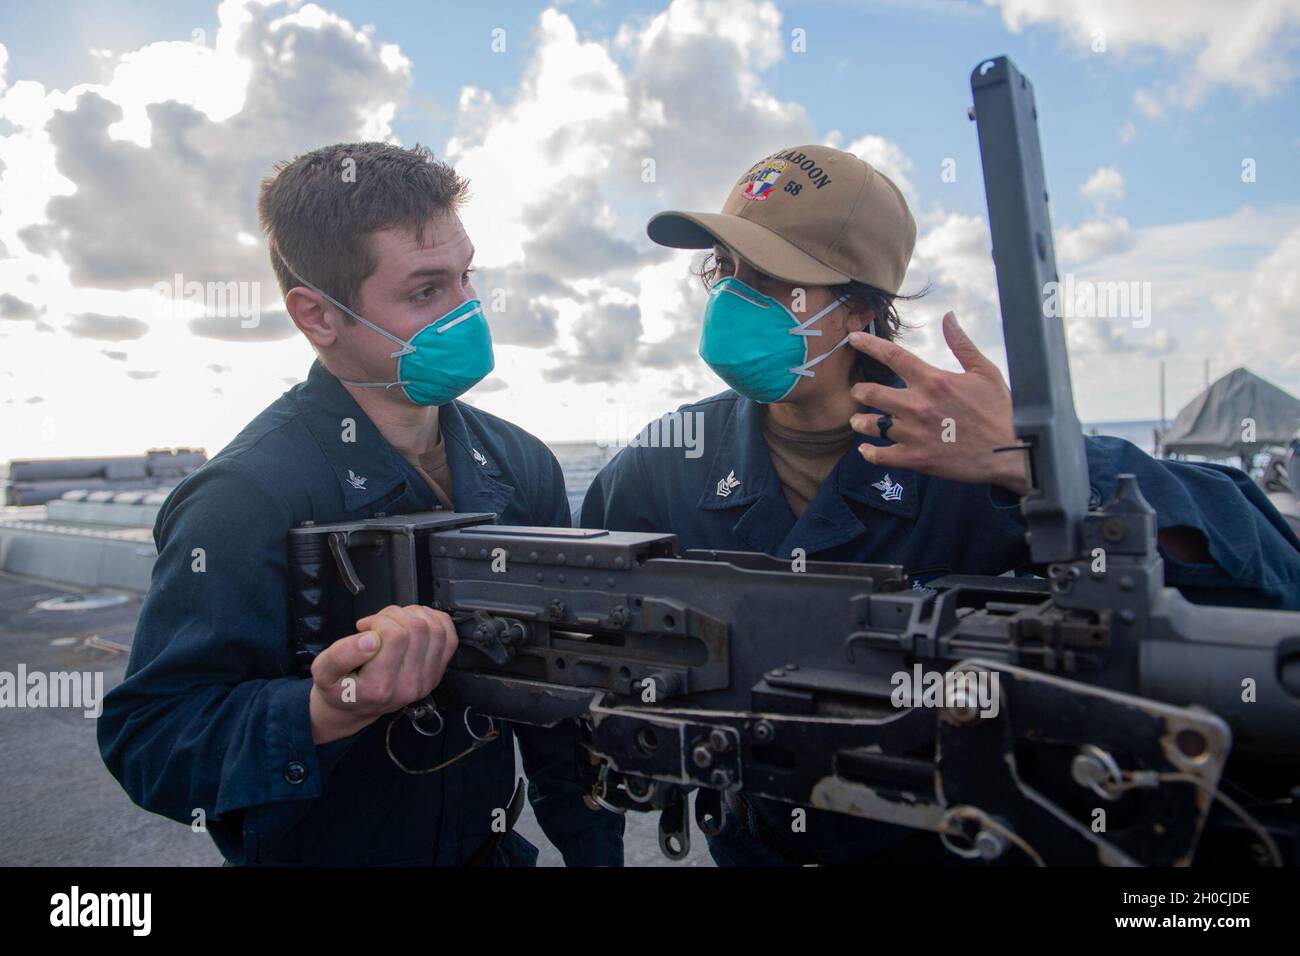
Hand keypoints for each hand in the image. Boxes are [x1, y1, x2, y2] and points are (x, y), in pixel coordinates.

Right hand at [308, 604, 459, 744]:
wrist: (353, 706)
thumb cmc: (339, 686)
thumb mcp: (323, 671)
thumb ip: (342, 654)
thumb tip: (370, 639)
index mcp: (380, 687)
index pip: (396, 635)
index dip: (379, 621)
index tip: (364, 627)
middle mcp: (409, 685)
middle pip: (418, 628)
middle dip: (396, 614)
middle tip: (378, 623)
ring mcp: (427, 679)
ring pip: (435, 628)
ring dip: (414, 615)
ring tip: (394, 622)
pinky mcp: (437, 672)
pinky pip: (449, 637)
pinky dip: (434, 621)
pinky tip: (413, 623)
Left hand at [846, 311, 1028, 493]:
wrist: (1010, 451)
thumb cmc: (999, 410)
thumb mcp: (984, 371)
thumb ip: (961, 344)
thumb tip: (948, 316)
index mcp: (933, 380)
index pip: (893, 356)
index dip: (869, 344)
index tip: (852, 338)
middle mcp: (918, 405)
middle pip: (871, 392)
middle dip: (860, 391)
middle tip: (859, 392)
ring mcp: (914, 433)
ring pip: (871, 424)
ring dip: (860, 421)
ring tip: (858, 421)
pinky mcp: (916, 459)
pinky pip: (881, 455)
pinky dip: (869, 452)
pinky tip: (866, 449)